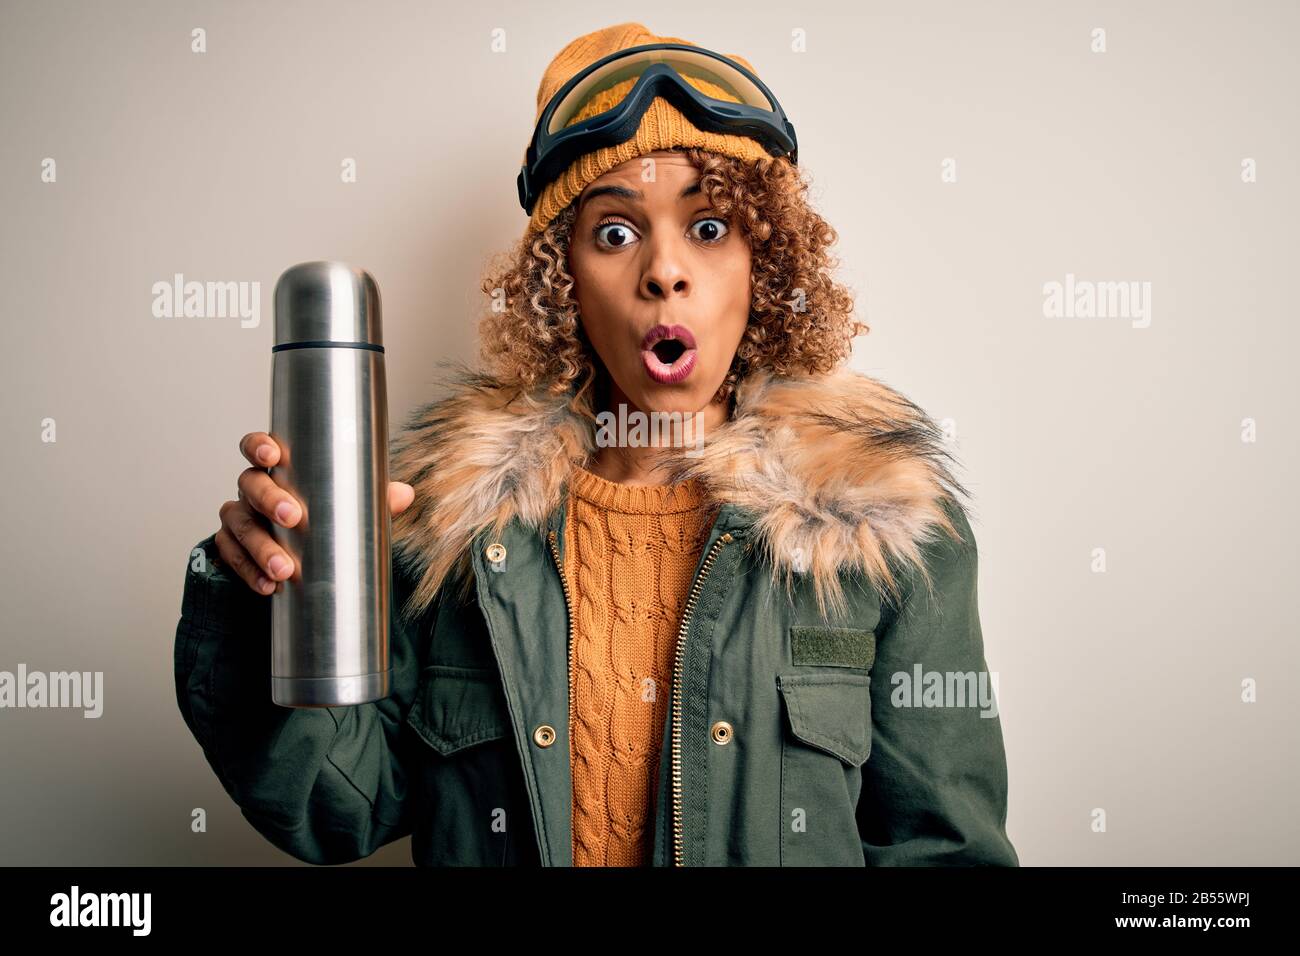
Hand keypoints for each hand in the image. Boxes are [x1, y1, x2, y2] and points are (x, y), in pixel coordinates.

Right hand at [214, 431, 414, 594]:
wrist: (299, 555)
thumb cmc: (323, 517)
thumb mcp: (349, 506)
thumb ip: (374, 499)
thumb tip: (405, 494)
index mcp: (278, 470)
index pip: (258, 447)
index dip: (259, 446)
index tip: (273, 456)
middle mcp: (253, 490)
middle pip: (249, 484)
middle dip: (269, 499)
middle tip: (293, 517)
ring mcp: (240, 517)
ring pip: (239, 524)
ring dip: (260, 547)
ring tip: (284, 569)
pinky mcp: (231, 547)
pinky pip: (232, 556)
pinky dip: (249, 572)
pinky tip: (268, 586)